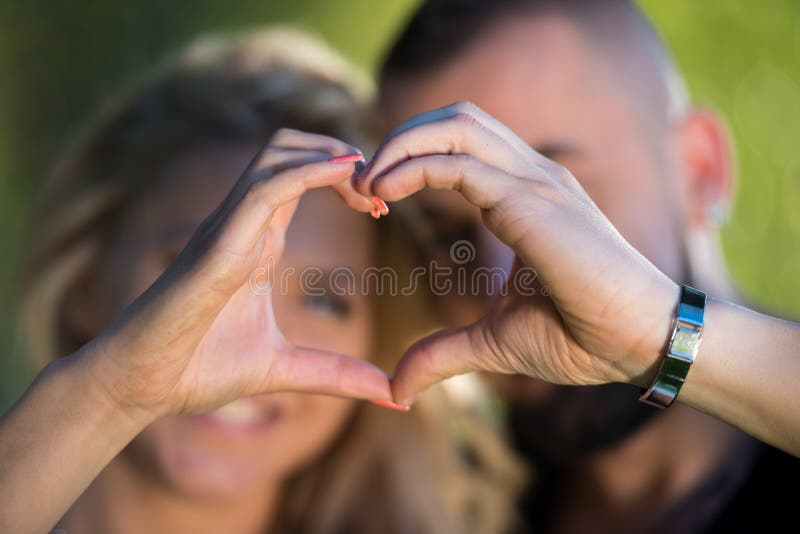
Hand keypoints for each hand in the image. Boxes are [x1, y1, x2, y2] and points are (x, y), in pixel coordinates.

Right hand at [81, 128, 391, 418]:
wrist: (143, 386)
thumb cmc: (199, 368)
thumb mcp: (285, 368)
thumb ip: (337, 376)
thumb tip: (393, 396)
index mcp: (258, 240)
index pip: (301, 179)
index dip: (345, 180)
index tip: (381, 209)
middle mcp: (243, 223)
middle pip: (290, 149)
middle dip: (341, 154)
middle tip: (381, 190)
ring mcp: (228, 227)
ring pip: (276, 154)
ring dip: (328, 154)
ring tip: (369, 178)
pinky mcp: (218, 244)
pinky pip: (263, 189)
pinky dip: (307, 172)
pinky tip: (345, 174)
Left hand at [356, 102, 680, 404]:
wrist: (642, 344)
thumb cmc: (582, 338)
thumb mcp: (493, 344)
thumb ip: (442, 354)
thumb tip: (398, 387)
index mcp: (527, 196)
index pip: (462, 145)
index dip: (411, 159)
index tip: (374, 197)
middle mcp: (532, 176)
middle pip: (456, 118)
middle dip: (401, 137)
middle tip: (361, 181)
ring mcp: (536, 183)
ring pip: (457, 125)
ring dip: (401, 144)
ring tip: (367, 184)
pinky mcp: (532, 203)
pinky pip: (459, 165)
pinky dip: (412, 168)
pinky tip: (383, 195)